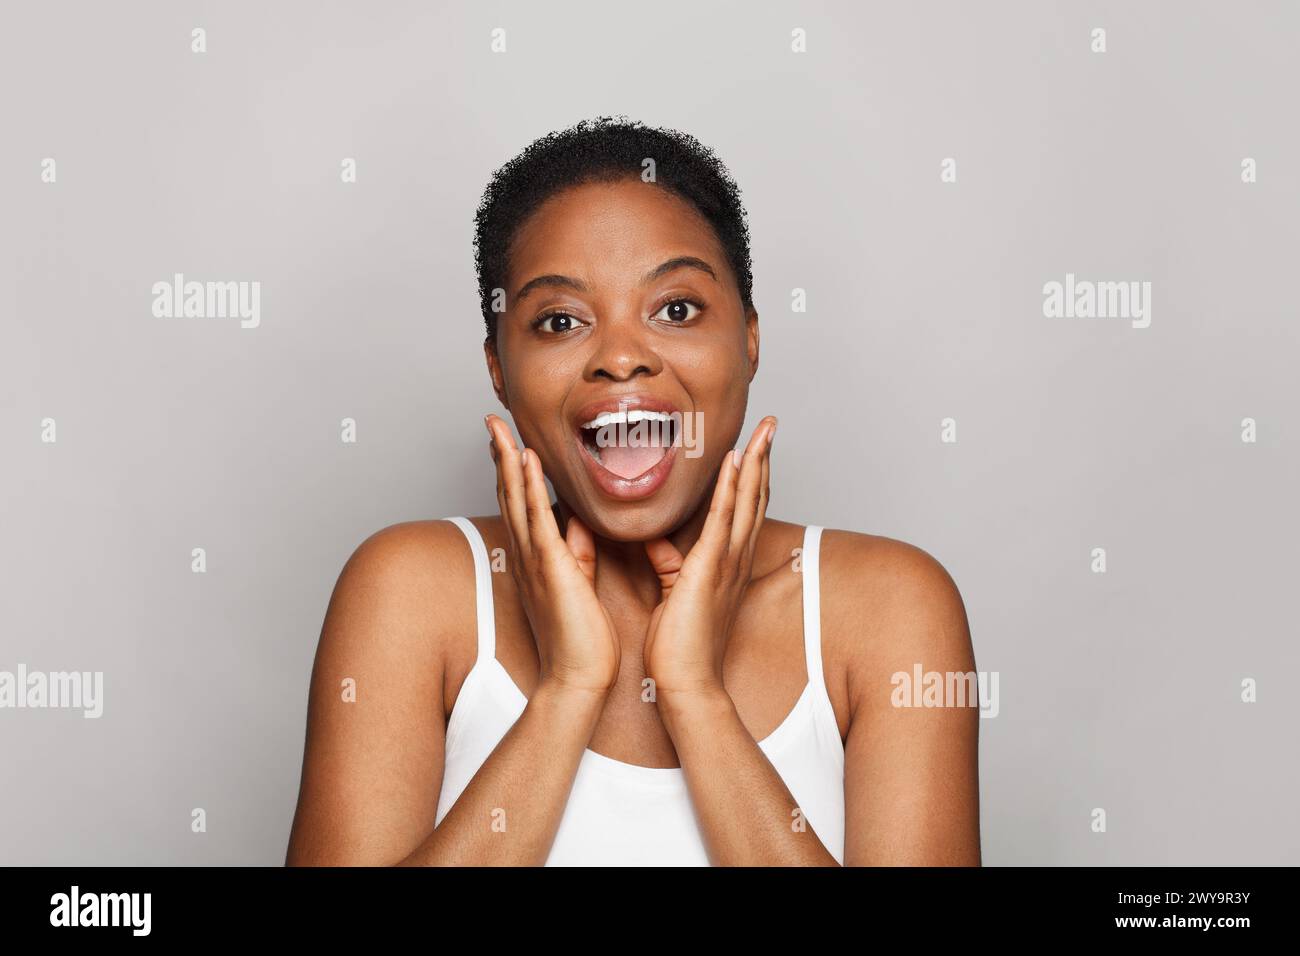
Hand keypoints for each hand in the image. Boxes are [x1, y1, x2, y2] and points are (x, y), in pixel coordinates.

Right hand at [486, 414, 619, 695]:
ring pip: (515, 499)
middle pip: (508, 495)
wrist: (580, 676)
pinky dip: (528, 486)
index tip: (508, 440)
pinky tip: (526, 458)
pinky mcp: (549, 566)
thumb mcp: (578, 583)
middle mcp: (527, 555)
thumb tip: (578, 523)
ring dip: (507, 460)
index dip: (511, 470)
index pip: (520, 505)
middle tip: (492, 421)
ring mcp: (535, 559)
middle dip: (500, 456)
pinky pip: (536, 517)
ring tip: (500, 427)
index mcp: (536, 559)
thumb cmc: (582, 637)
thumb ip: (577, 551)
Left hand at [642, 416, 776, 697]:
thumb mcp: (673, 591)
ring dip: (756, 462)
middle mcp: (734, 558)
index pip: (743, 510)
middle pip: (755, 497)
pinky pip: (725, 519)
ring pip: (747, 501)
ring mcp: (727, 562)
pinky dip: (734, 487)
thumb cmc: (678, 644)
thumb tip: (653, 539)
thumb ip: (668, 562)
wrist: (685, 681)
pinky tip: (738, 460)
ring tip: (764, 429)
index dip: (750, 475)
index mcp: (726, 564)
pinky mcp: (711, 568)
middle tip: (771, 423)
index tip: (753, 445)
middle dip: (763, 458)